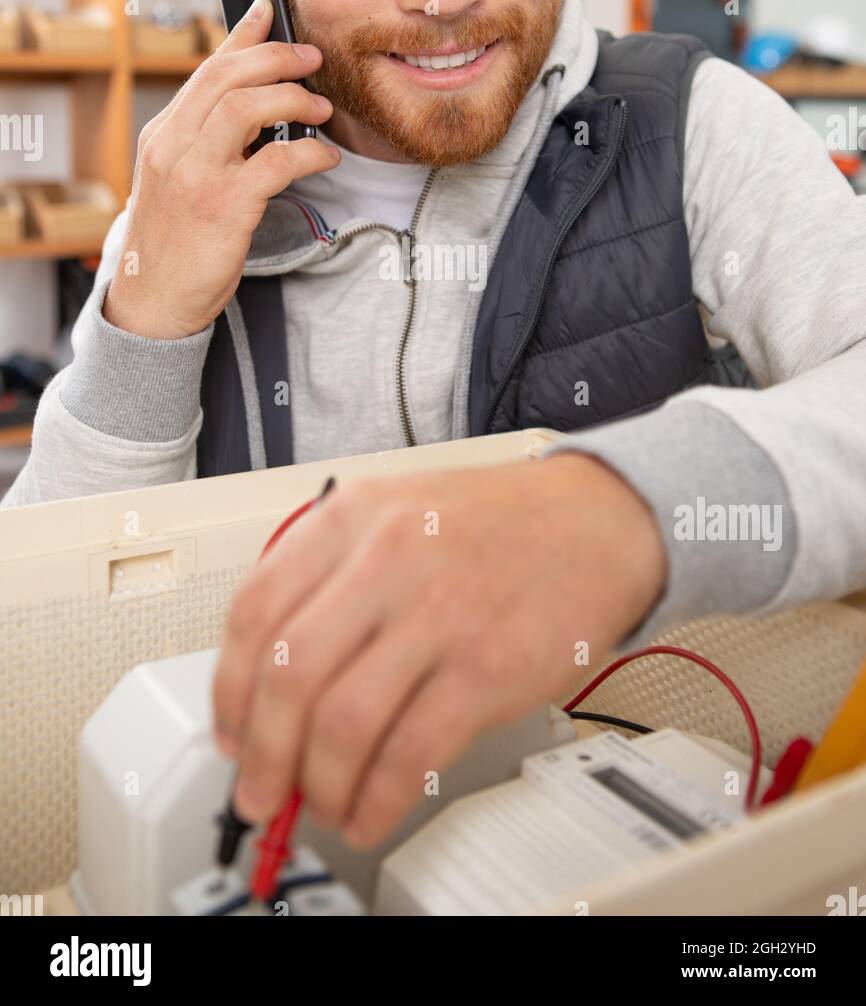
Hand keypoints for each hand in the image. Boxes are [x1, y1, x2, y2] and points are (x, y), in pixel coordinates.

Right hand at [103, 0, 338, 338]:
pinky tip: (325, 157)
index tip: (269, 10)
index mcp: (164, 136)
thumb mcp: (180, 179)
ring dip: (292, 99)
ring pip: (246, 107)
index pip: (207, 71)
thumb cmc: (174, 242)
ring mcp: (196, 175)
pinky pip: (276, 162)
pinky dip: (309, 152)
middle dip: (277, 60)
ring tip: (320, 110)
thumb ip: (208, 138)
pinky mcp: (224, 207)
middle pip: (228, 77)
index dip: (242, 36)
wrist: (153, 301)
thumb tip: (251, 100)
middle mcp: (173, 147)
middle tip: (312, 61)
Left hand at [213, 451, 665, 847]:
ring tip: (319, 805)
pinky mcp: (489, 668)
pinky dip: (377, 800)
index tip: (231, 732)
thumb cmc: (495, 523)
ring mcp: (441, 614)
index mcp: (352, 516)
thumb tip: (270, 674)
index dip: (229, 690)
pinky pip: (410, 755)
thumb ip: (329, 573)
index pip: (255, 612)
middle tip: (260, 790)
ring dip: (317, 786)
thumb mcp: (396, 511)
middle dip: (263, 756)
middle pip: (289, 677)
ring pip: (342, 725)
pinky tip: (370, 810)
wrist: (598, 521)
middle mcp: (389, 558)